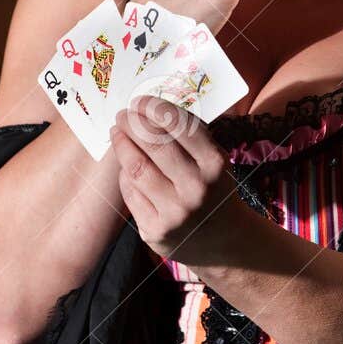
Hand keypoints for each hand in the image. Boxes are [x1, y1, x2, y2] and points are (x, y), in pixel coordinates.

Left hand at [110, 95, 256, 267]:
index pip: (179, 127)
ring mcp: (174, 212)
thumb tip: (150, 109)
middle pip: (154, 145)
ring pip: (137, 169)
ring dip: (122, 145)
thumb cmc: (215, 190)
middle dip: (133, 124)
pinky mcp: (154, 231)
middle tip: (123, 114)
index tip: (140, 101)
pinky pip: (131, 193)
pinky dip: (126, 175)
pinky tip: (126, 165)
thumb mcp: (215, 162)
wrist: (225, 242)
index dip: (155, 109)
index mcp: (214, 164)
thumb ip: (190, 138)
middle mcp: (195, 188)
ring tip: (118, 133)